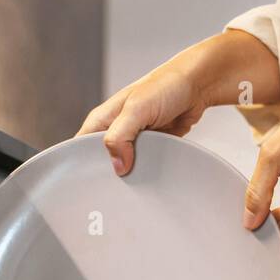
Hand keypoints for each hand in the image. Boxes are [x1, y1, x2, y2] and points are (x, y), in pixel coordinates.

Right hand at [77, 31, 279, 175]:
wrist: (198, 85)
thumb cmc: (166, 86)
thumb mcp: (137, 108)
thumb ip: (121, 135)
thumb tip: (117, 166)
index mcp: (103, 120)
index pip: (80, 148)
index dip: (82, 166)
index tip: (89, 186)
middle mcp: (115, 131)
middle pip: (103, 162)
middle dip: (109, 176)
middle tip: (115, 194)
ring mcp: (134, 141)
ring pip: (125, 166)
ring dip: (131, 176)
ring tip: (133, 192)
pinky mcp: (152, 148)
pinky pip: (145, 166)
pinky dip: (147, 173)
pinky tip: (149, 184)